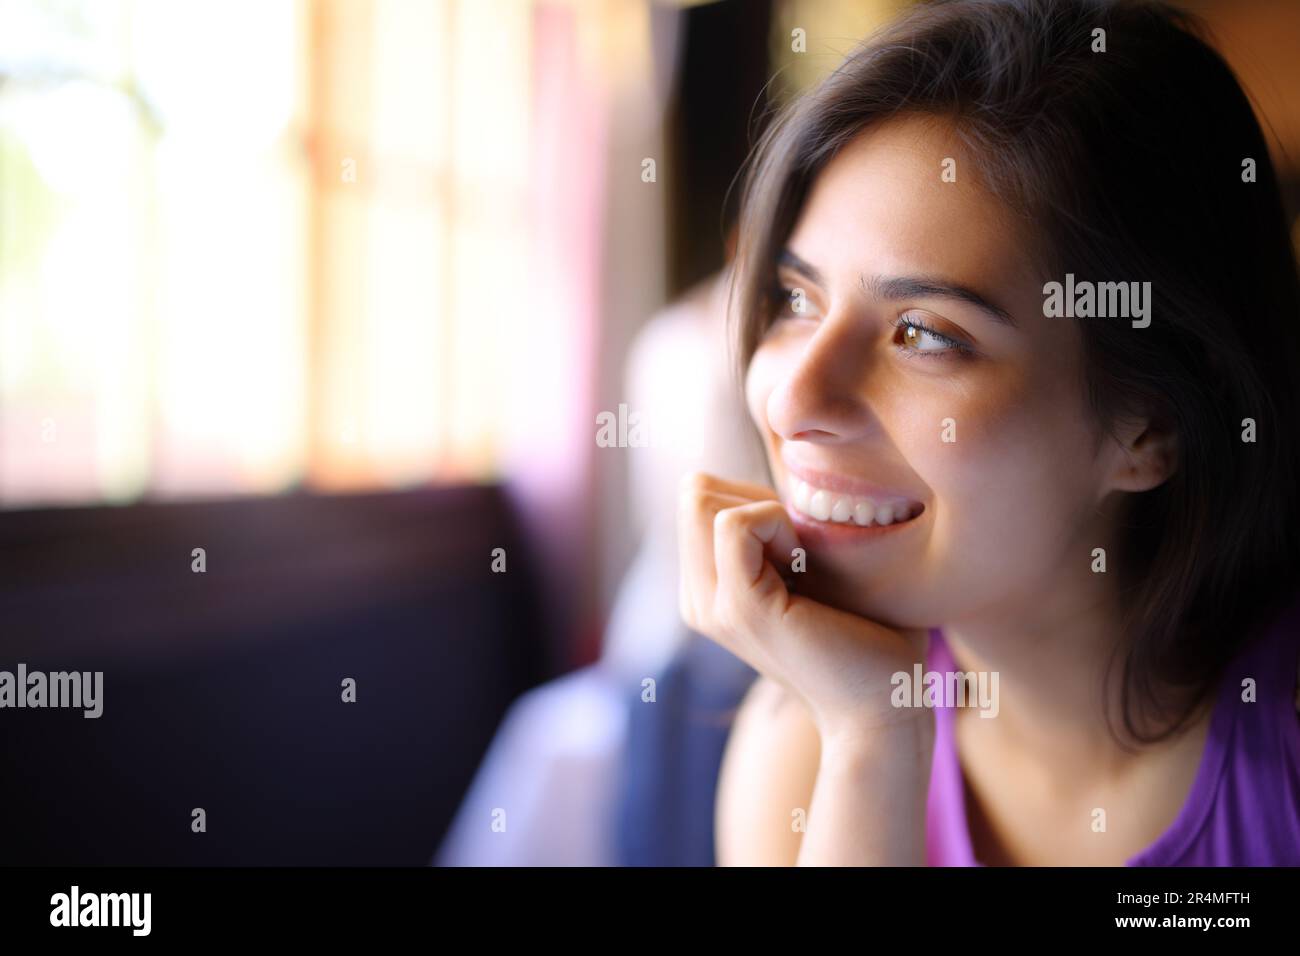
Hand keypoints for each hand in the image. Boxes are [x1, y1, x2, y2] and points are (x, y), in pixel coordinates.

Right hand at [677, 471, 931, 746]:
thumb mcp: (812, 563)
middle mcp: (697, 599)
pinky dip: (775, 519)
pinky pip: (734, 522)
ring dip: (764, 508)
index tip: (798, 541)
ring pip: (700, 497)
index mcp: (708, 589)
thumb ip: (783, 526)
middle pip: (692, 490)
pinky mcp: (739, 609)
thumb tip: (784, 462)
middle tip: (801, 547)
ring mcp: (711, 607)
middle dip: (752, 496)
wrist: (887, 701)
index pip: (698, 494)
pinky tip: (804, 559)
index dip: (752, 495)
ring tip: (802, 558)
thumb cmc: (869, 629)